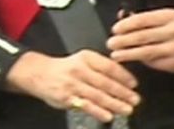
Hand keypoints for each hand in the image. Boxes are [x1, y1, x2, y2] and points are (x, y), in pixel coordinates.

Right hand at [5, 50, 139, 122]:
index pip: (109, 66)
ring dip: (114, 104)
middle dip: (122, 92)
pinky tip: (108, 116)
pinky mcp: (66, 97)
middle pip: (105, 82)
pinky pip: (85, 105)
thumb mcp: (82, 60)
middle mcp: (79, 69)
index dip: (123, 76)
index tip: (133, 84)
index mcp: (86, 58)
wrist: (38, 73)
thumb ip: (100, 67)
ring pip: (98, 95)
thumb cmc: (64, 68)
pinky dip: (98, 112)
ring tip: (127, 109)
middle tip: (135, 99)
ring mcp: (72, 84)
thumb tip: (124, 78)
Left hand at [108, 9, 173, 72]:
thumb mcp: (167, 16)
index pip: (143, 20)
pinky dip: (142, 61)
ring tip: (116, 55)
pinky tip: (133, 60)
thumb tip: (122, 18)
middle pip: (143, 36)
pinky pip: (155, 63)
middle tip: (110, 43)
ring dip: (129, 54)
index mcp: (168, 16)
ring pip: (147, 52)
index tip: (115, 29)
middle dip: (124, 41)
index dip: (126, 25)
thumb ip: (146, 18)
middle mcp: (172, 31)